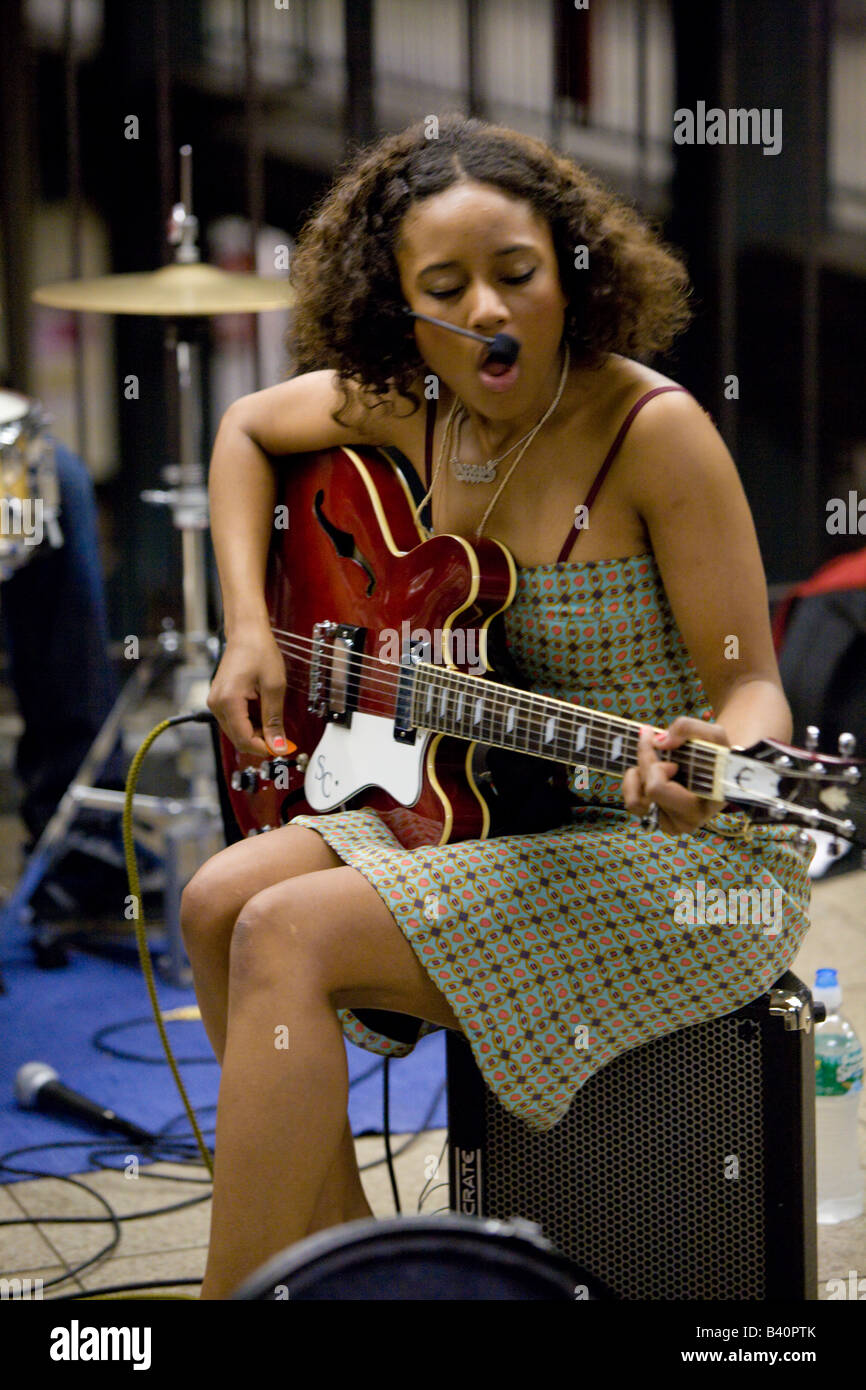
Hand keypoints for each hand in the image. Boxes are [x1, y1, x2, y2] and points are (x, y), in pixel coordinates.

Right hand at [207, 626, 290, 757]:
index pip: (244, 739)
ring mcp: (215, 702)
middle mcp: (216, 704)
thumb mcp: (274, 687)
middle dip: (260, 742)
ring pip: (236, 732)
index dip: (264, 748)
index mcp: (228, 701)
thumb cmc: (258, 651)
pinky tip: (263, 714)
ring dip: (255, 733)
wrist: (246, 632)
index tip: (282, 747)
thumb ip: (274, 719)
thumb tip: (278, 744)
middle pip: (238, 739)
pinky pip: (234, 721)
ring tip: (273, 721)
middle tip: (281, 737)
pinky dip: (249, 723)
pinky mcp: (219, 699)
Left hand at [621, 717, 728, 835]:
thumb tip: (659, 742)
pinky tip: (649, 772)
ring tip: (655, 763)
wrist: (719, 772)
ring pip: (634, 801)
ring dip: (639, 775)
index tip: (662, 746)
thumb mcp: (713, 734)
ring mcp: (670, 825)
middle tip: (655, 742)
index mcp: (703, 806)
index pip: (658, 788)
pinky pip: (632, 803)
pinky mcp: (658, 822)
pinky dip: (635, 783)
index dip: (655, 766)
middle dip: (648, 761)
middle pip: (648, 790)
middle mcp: (687, 822)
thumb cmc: (718, 755)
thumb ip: (689, 728)